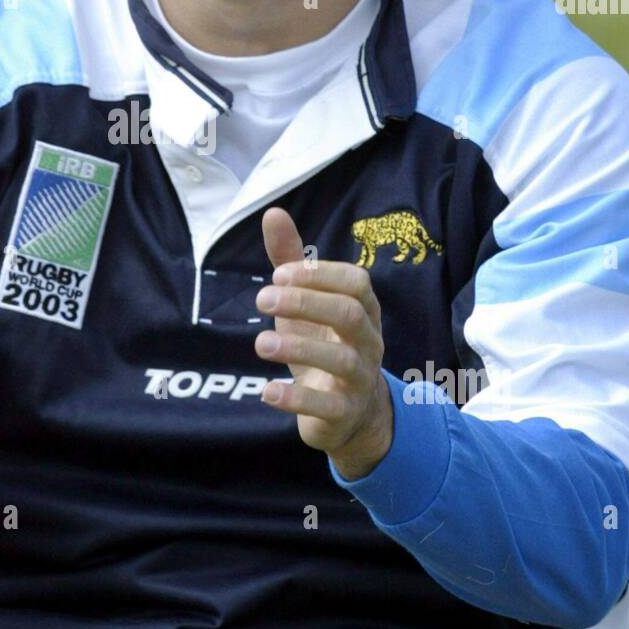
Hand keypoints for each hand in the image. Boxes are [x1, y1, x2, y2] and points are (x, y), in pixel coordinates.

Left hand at [253, 207, 392, 477]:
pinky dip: (296, 398)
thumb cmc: (324, 345)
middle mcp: (368, 342)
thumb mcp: (305, 304)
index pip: (355, 283)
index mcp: (363, 310)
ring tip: (259, 343)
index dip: (318, 275)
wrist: (348, 415)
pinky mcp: (344, 414)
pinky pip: (328, 407)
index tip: (277, 275)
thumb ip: (290, 261)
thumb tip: (273, 212)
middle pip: (350, 314)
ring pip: (342, 361)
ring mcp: (360, 380)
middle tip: (261, 300)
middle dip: (305, 303)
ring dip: (298, 348)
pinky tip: (266, 390)